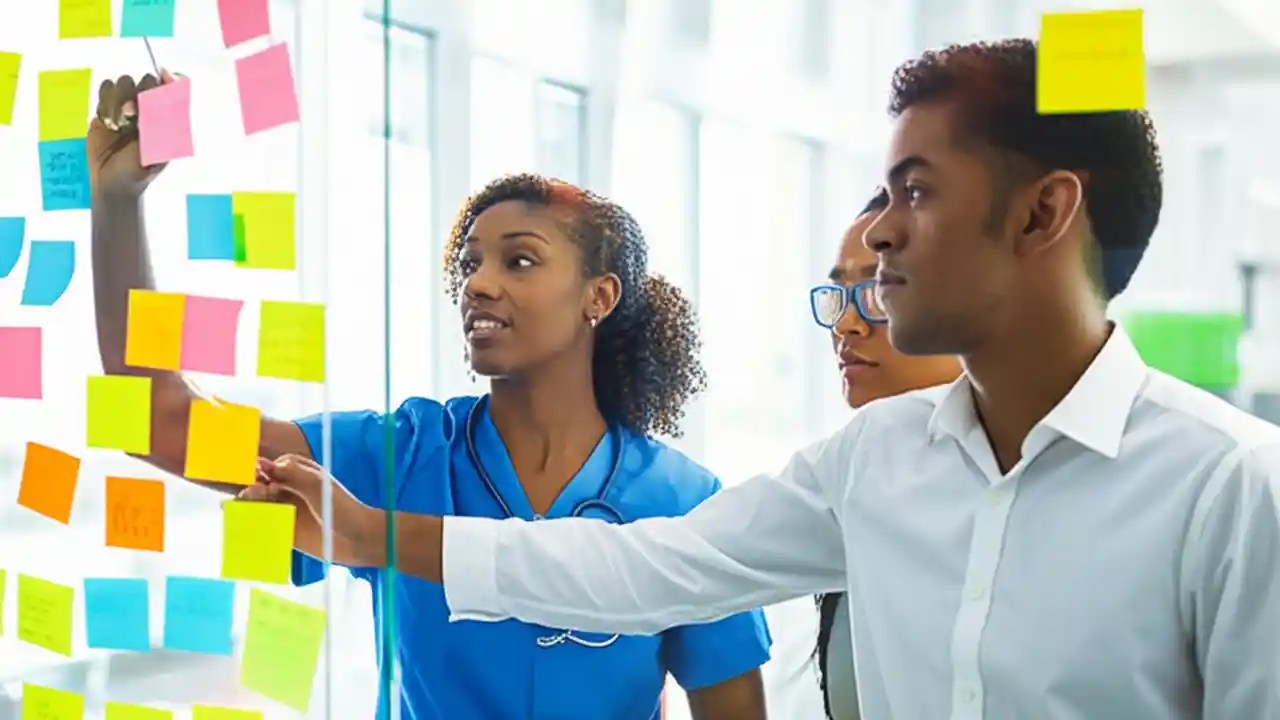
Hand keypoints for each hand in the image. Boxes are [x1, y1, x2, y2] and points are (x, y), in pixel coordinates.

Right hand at [87, 70, 174, 198]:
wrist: (111, 184)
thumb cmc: (139, 171)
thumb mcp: (155, 151)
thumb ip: (162, 125)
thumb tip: (168, 99)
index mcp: (165, 117)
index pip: (169, 87)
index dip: (167, 79)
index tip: (162, 75)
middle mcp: (147, 108)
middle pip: (144, 80)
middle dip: (138, 93)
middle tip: (132, 115)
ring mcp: (125, 106)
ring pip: (122, 82)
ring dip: (118, 99)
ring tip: (118, 124)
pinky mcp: (104, 109)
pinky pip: (104, 90)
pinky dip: (105, 102)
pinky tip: (107, 122)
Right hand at [245, 454, 386, 566]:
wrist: (357, 540)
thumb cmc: (341, 507)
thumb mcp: (316, 484)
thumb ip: (291, 473)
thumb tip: (261, 463)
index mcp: (297, 472)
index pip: (269, 466)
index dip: (258, 469)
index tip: (255, 473)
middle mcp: (288, 489)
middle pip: (258, 484)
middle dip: (251, 487)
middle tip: (255, 493)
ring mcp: (285, 509)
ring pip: (256, 504)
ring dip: (246, 505)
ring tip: (245, 508)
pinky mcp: (283, 530)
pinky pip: (260, 525)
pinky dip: (249, 523)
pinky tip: (243, 523)